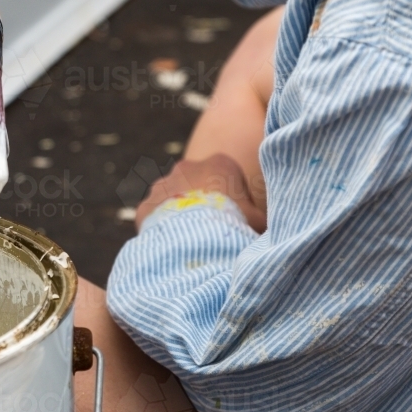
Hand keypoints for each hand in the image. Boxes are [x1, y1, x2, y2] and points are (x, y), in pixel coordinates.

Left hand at [135, 153, 266, 232]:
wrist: (194, 239)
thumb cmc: (233, 225)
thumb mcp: (259, 222)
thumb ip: (260, 219)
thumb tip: (266, 228)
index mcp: (220, 164)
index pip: (229, 178)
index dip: (235, 201)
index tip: (235, 220)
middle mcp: (187, 167)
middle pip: (197, 186)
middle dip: (203, 205)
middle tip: (211, 231)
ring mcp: (162, 185)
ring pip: (173, 200)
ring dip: (180, 216)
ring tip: (190, 241)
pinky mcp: (145, 205)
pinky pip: (155, 217)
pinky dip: (162, 230)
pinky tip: (171, 246)